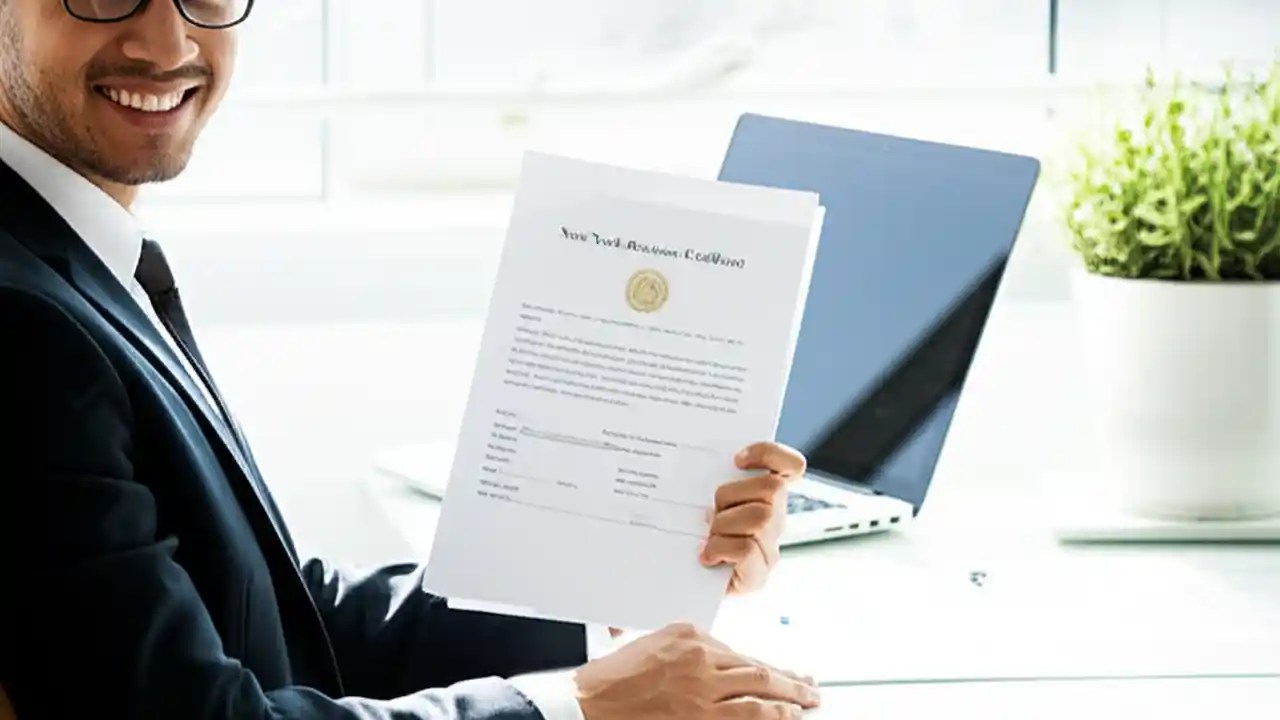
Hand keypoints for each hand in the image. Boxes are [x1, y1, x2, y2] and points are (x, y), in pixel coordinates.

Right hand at [575, 622, 819, 719]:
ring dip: (789, 698)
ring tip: (807, 704)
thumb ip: (686, 651)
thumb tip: (714, 663)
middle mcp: (701, 660)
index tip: (781, 672)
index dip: (766, 665)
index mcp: (690, 636)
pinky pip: (746, 716)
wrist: (587, 703)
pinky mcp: (700, 718)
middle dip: (789, 679)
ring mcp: (703, 691)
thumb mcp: (651, 646)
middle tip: (810, 687)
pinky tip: (783, 718)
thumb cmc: (611, 680)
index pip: (739, 651)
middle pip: (757, 668)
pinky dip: (769, 717)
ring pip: (760, 691)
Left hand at [701, 442, 805, 593]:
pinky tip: (706, 556)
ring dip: (723, 524)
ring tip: (707, 537)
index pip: (789, 467)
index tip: (737, 459)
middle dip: (731, 494)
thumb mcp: (699, 503)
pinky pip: (748, 549)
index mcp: (765, 498)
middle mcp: (776, 521)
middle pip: (773, 488)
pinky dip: (721, 548)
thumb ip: (711, 482)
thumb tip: (700, 466)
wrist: (684, 588)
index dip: (770, 454)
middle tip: (708, 512)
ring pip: (760, 517)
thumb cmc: (690, 539)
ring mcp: (770, 549)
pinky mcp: (759, 576)